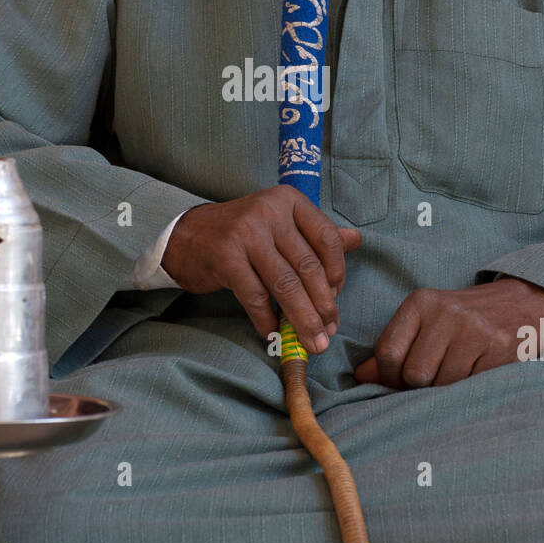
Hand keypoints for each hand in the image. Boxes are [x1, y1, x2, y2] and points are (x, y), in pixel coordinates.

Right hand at [161, 186, 361, 354]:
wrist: (186, 236)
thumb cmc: (241, 234)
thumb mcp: (280, 224)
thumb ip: (317, 232)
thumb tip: (357, 239)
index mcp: (288, 201)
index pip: (327, 238)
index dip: (337, 273)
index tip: (336, 298)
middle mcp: (269, 211)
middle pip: (307, 266)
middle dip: (323, 305)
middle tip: (329, 332)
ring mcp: (246, 233)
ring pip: (285, 285)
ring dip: (302, 319)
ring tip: (313, 342)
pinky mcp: (226, 256)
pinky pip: (255, 296)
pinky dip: (267, 320)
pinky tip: (273, 334)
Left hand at [353, 279, 543, 389]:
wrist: (521, 304)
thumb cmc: (463, 320)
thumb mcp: (425, 322)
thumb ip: (394, 346)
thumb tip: (361, 377)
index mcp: (420, 302)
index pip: (387, 351)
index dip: (388, 377)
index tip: (399, 383)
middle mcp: (445, 312)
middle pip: (414, 374)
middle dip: (418, 388)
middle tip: (432, 382)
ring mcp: (474, 329)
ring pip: (441, 384)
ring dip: (444, 391)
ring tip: (456, 376)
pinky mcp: (498, 348)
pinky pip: (469, 386)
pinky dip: (467, 389)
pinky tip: (475, 374)